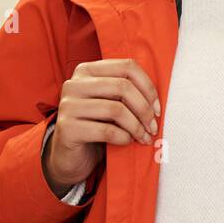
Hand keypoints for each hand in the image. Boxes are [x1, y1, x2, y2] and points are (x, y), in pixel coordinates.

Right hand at [43, 58, 159, 197]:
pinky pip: (106, 130)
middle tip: (152, 127)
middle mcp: (74, 83)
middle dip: (144, 109)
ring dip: (136, 126)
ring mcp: (67, 105)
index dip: (148, 87)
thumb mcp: (111, 103)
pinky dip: (123, 137)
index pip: (127, 66)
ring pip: (116, 109)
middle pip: (123, 87)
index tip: (157, 108)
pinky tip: (127, 142)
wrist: (71, 155)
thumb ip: (126, 93)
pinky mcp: (66, 127)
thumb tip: (156, 100)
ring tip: (144, 137)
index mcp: (87, 70)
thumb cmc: (96, 125)